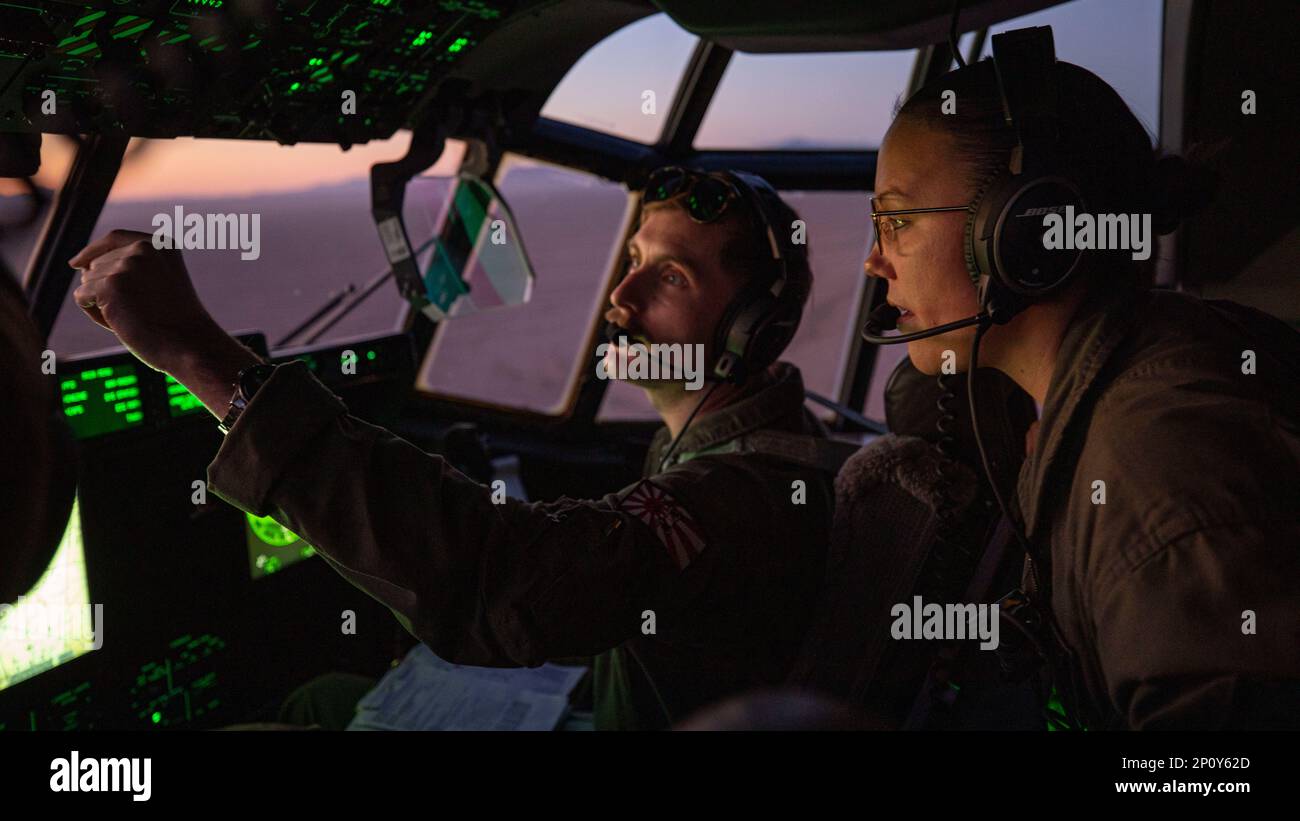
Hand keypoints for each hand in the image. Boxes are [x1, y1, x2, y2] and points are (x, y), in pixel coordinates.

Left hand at [70, 229, 227, 373]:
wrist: (190, 344)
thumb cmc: (175, 323)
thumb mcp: (161, 282)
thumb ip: (134, 268)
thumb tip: (81, 267)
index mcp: (161, 244)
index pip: (115, 238)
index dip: (92, 251)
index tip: (76, 263)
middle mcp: (144, 248)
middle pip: (97, 263)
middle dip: (105, 290)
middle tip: (139, 311)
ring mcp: (127, 265)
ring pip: (88, 281)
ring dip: (101, 304)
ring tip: (134, 317)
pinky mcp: (111, 284)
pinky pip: (82, 297)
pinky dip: (96, 314)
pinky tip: (122, 322)